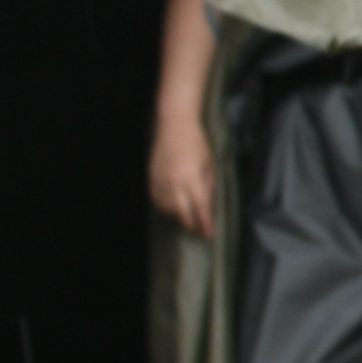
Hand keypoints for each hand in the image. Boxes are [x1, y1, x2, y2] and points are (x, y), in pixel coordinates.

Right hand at [148, 117, 217, 236]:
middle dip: (192, 226)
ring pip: (168, 210)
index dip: (205, 224)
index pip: (199, 208)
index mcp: (191, 179)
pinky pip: (156, 202)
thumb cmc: (197, 144)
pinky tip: (174, 211)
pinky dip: (166, 210)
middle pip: (182, 213)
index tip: (210, 235)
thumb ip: (208, 187)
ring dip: (179, 219)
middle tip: (201, 233)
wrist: (174, 127)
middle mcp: (174, 183)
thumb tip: (209, 207)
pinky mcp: (151, 179)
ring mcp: (160, 182)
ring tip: (190, 223)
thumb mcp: (209, 165)